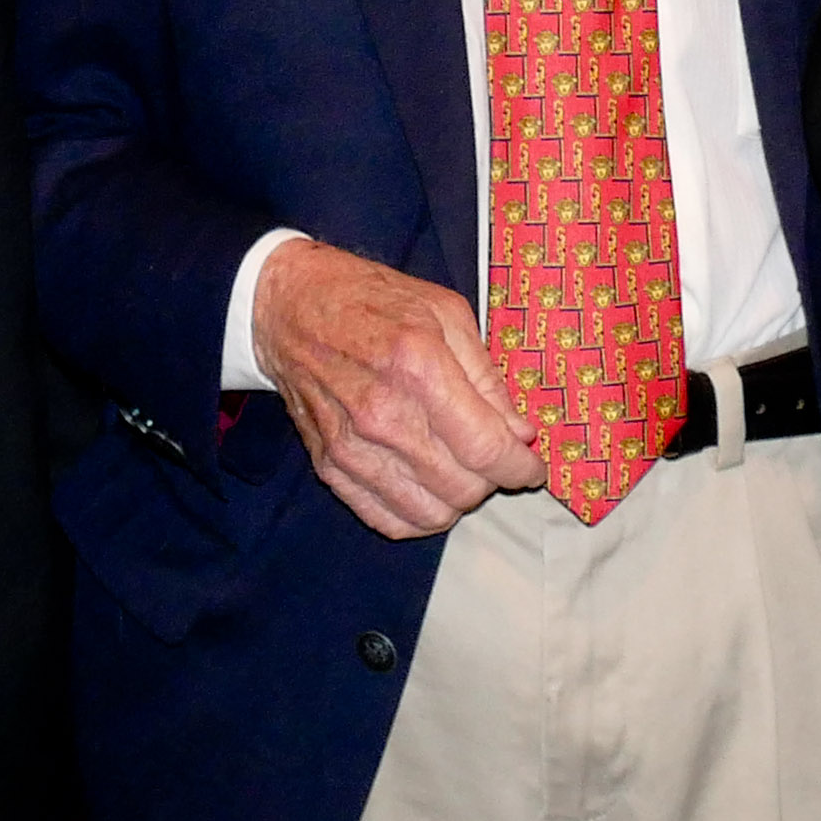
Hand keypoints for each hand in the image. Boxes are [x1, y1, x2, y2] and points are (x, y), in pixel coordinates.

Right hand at [251, 238, 544, 539]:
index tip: (530, 466)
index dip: (520, 467)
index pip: (487, 449)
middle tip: (491, 457)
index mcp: (419, 366)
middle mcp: (384, 414)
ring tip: (458, 470)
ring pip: (430, 513)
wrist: (290, 307)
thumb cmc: (371, 300)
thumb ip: (486, 376)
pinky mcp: (329, 465)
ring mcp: (352, 446)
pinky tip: (426, 488)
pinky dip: (418, 515)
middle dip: (491, 480)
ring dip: (457, 500)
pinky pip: (387, 520)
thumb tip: (518, 433)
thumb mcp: (445, 313)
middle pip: (463, 487)